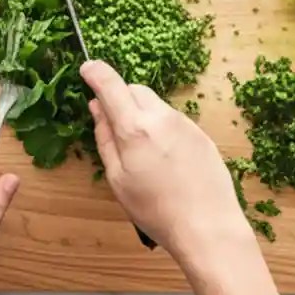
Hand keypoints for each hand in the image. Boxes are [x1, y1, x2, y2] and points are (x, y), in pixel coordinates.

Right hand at [81, 60, 251, 261]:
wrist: (208, 226)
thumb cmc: (155, 210)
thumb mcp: (118, 178)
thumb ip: (104, 138)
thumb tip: (97, 108)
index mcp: (135, 129)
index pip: (111, 85)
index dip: (96, 72)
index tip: (86, 68)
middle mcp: (162, 117)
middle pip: (135, 89)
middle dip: (120, 98)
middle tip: (113, 124)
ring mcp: (185, 124)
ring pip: (155, 104)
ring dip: (141, 114)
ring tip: (142, 151)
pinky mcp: (201, 135)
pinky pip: (173, 120)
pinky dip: (160, 127)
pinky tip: (164, 159)